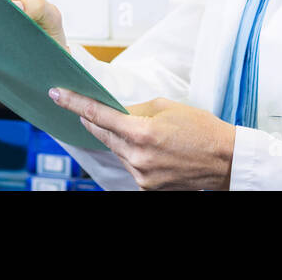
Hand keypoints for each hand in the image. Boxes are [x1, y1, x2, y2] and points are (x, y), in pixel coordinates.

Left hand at [50, 89, 235, 190]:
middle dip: (91, 119)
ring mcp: (140, 176)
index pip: (98, 115)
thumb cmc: (201, 128)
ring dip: (115, 137)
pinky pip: (128, 164)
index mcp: (142, 132)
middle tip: (81, 106)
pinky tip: (144, 146)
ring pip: (114, 150)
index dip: (74, 103)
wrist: (224, 160)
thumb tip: (115, 111)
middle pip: (101, 133)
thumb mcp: (167, 107)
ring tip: (135, 128)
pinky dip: (129, 152)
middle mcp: (137, 157)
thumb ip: (135, 109)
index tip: (56, 94)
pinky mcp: (146, 187)